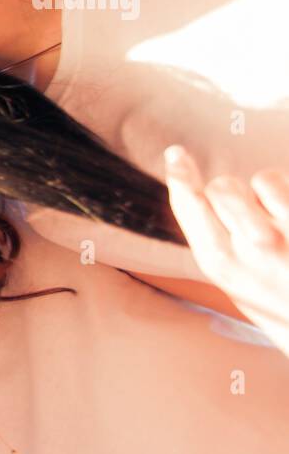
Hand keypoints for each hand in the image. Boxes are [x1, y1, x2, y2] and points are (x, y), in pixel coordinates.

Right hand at [164, 145, 288, 350]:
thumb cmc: (274, 300)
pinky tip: (288, 216)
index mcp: (222, 263)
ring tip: (278, 221)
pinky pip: (284, 182)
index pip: (190, 205)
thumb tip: (195, 191)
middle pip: (222, 187)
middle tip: (248, 218)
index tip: (176, 154)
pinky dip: (285, 193)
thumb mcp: (230, 281)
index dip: (180, 175)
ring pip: (260, 180)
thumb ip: (213, 240)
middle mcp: (253, 245)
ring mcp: (286, 232)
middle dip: (231, 194)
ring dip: (265, 193)